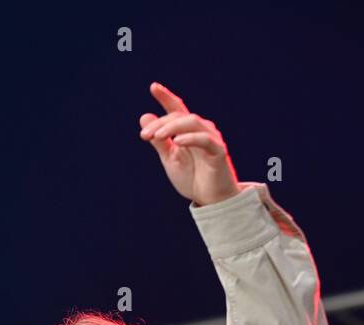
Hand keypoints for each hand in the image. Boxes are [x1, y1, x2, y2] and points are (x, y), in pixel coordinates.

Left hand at [138, 82, 239, 206]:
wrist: (210, 200)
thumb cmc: (192, 178)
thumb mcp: (170, 159)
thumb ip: (159, 141)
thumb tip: (144, 117)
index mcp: (187, 131)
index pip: (177, 109)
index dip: (166, 97)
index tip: (153, 87)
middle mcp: (200, 130)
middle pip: (179, 116)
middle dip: (160, 123)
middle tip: (145, 135)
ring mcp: (211, 139)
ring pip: (192, 122)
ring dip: (172, 127)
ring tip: (158, 136)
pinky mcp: (218, 151)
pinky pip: (205, 140)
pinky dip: (191, 138)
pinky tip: (178, 141)